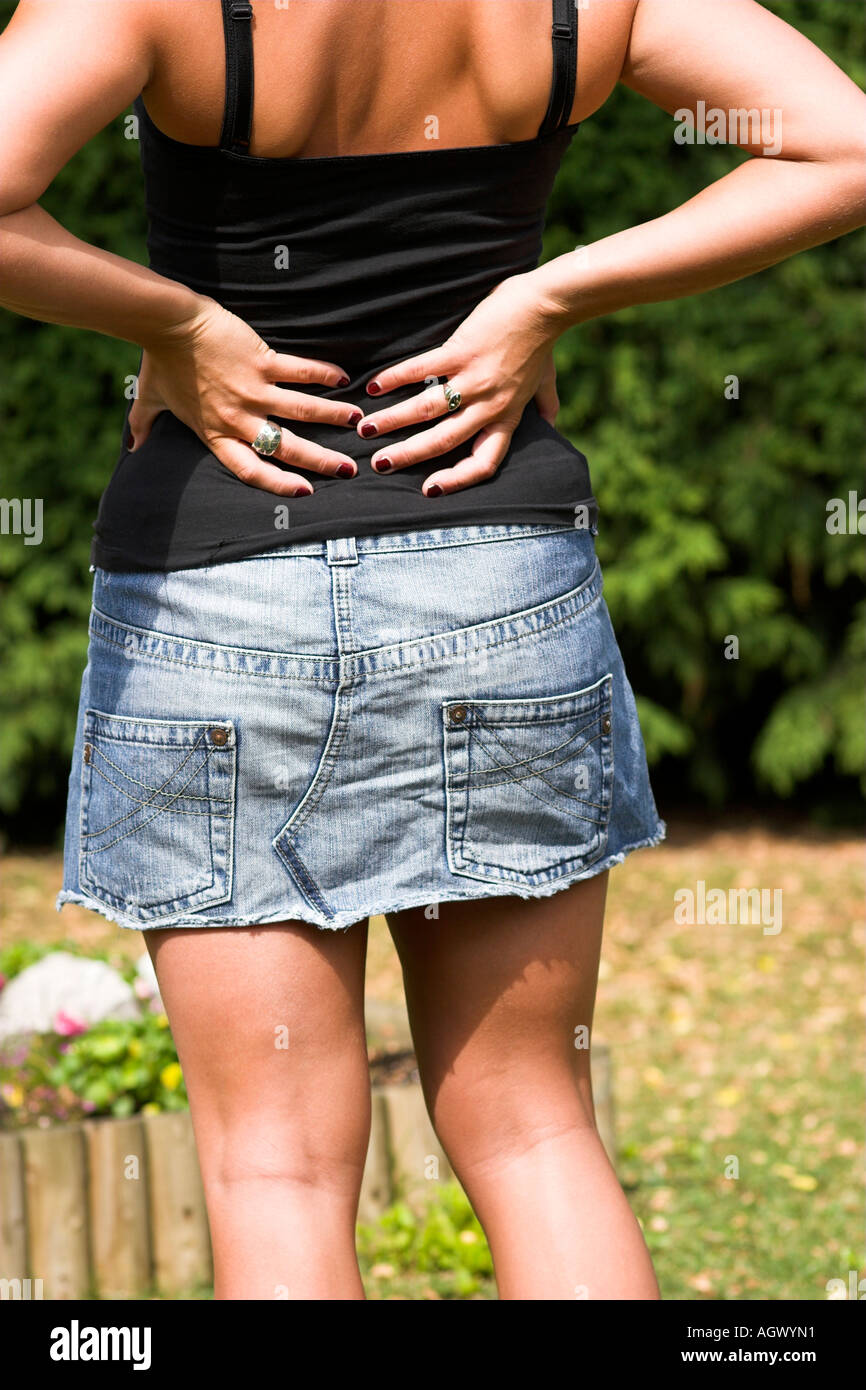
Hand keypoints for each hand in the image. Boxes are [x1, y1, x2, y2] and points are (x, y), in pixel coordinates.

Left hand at [127, 297, 361, 495]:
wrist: (167, 323)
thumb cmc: (159, 360)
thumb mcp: (150, 400)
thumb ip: (144, 425)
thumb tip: (133, 447)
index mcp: (215, 433)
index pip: (252, 470)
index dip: (279, 484)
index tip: (306, 491)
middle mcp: (237, 418)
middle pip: (286, 448)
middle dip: (321, 461)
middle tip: (347, 469)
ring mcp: (252, 390)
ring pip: (301, 411)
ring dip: (332, 416)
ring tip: (356, 420)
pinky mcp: (261, 361)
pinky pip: (299, 372)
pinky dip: (323, 375)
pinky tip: (342, 378)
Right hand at [356, 272, 563, 495]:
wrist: (545, 305)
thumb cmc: (543, 342)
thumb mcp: (546, 382)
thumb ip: (545, 407)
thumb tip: (551, 426)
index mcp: (506, 417)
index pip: (483, 462)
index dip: (457, 480)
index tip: (429, 489)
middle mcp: (489, 405)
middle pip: (444, 441)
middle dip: (408, 456)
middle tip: (378, 465)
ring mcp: (474, 378)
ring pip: (427, 409)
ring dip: (393, 420)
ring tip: (366, 428)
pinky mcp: (461, 349)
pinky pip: (422, 367)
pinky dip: (396, 377)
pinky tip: (374, 386)